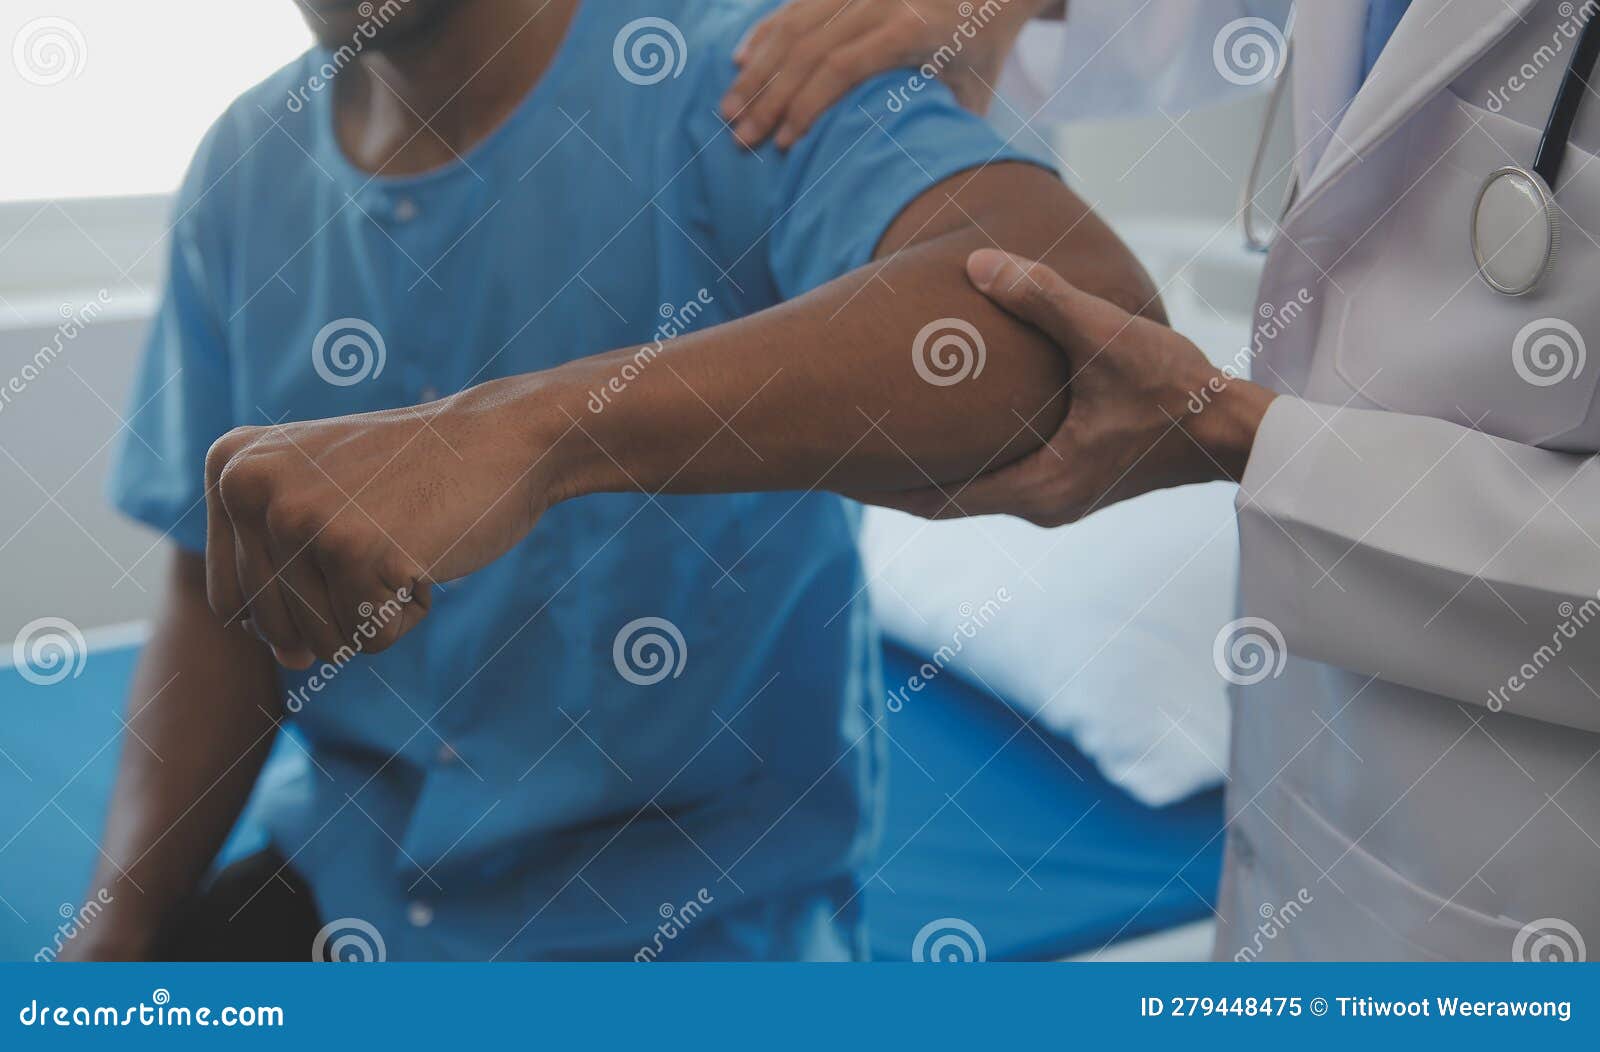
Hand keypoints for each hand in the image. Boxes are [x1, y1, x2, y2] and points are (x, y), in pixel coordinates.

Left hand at [203, 380, 560, 667]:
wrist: (504, 437)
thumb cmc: (418, 478)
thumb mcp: (322, 505)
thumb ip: (282, 581)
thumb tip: (288, 660)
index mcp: (229, 469)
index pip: (233, 601)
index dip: (299, 600)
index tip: (347, 531)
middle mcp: (247, 487)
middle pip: (274, 628)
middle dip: (341, 606)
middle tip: (383, 533)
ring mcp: (297, 516)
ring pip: (321, 642)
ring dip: (376, 611)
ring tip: (402, 539)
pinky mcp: (351, 549)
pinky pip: (373, 639)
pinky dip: (410, 609)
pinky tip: (426, 548)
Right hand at [721, 0, 1056, 149]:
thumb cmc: (982, 50)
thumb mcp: (972, 92)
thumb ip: (938, 125)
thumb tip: (905, 178)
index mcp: (913, 28)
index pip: (843, 66)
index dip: (807, 106)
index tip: (785, 145)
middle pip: (808, 49)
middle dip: (769, 97)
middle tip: (741, 137)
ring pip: (794, 25)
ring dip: (757, 69)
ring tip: (728, 109)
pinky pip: (795, 5)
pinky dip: (765, 33)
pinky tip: (740, 60)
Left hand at [860, 250, 1275, 525]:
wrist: (1235, 430)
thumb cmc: (1178, 389)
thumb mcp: (1106, 336)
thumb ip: (1041, 297)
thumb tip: (978, 263)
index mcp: (1039, 486)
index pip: (937, 499)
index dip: (883, 486)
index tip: (835, 474)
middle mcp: (1042, 502)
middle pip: (945, 499)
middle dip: (894, 479)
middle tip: (837, 459)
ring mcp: (1059, 497)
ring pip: (973, 489)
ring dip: (929, 470)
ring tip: (878, 447)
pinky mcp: (1074, 480)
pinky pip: (1000, 477)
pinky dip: (964, 462)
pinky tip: (943, 435)